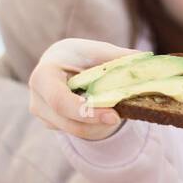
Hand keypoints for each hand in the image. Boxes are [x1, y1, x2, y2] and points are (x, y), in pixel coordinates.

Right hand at [28, 38, 144, 140]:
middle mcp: (37, 97)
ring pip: (74, 130)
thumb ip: (119, 57)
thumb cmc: (81, 56)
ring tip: (115, 110)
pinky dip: (94, 124)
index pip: (60, 101)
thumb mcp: (98, 52)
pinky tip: (102, 112)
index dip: (86, 112)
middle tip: (120, 117)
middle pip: (68, 122)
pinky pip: (76, 130)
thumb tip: (145, 59)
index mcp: (44, 75)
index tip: (113, 115)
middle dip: (96, 122)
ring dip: (98, 124)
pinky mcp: (51, 123)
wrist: (61, 63)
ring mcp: (42, 113)